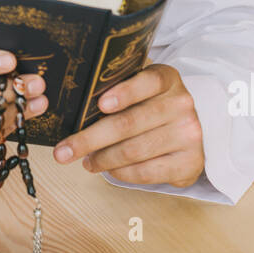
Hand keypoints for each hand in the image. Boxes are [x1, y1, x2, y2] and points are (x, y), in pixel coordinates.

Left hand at [52, 64, 204, 188]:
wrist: (190, 131)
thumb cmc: (153, 106)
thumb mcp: (143, 89)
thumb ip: (118, 89)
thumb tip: (74, 107)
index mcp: (168, 79)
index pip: (148, 82)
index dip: (125, 92)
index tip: (101, 104)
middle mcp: (182, 104)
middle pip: (129, 123)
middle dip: (90, 139)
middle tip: (63, 151)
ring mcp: (189, 134)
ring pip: (133, 151)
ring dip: (102, 159)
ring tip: (86, 162)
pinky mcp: (190, 162)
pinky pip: (146, 172)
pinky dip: (121, 173)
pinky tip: (108, 170)